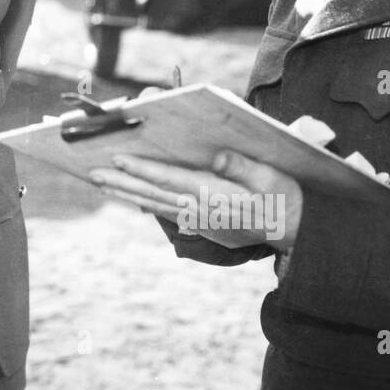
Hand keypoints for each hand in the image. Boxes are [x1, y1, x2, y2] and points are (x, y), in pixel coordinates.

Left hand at [87, 150, 302, 249]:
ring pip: (154, 204)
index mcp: (216, 194)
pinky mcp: (200, 223)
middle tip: (93, 173)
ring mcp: (199, 219)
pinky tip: (129, 196)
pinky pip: (165, 212)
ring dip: (127, 193)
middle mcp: (202, 209)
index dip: (143, 168)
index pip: (171, 179)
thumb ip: (243, 166)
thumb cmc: (284, 196)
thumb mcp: (271, 177)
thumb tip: (217, 157)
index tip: (118, 158)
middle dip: (123, 182)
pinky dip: (144, 203)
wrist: (295, 232)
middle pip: (154, 193)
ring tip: (101, 183)